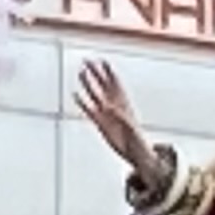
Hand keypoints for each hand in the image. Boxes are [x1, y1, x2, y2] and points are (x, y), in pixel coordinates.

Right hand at [73, 57, 158, 182]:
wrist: (136, 154)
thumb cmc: (139, 141)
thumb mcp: (131, 128)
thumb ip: (120, 117)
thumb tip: (109, 107)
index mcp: (124, 104)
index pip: (115, 84)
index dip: (109, 72)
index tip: (103, 61)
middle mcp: (114, 106)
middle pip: (103, 85)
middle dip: (96, 72)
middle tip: (87, 60)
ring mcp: (106, 114)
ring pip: (95, 94)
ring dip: (88, 83)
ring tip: (81, 72)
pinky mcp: (100, 123)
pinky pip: (89, 110)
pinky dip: (82, 102)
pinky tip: (76, 94)